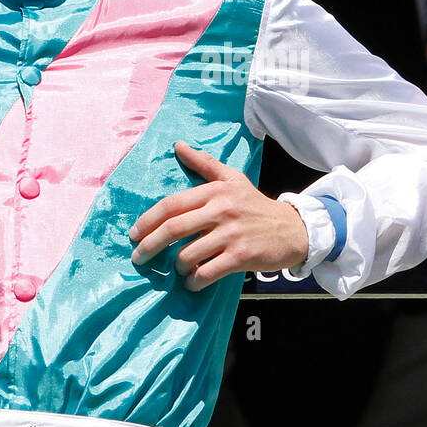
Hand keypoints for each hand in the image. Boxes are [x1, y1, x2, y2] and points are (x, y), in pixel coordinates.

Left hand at [129, 141, 308, 290]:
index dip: (148, 220)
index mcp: (215, 191)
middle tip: (139, 257)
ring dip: (177, 266)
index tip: (134, 234)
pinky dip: (194, 281)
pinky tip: (193, 281)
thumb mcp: (233, 178)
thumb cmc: (256, 204)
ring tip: (180, 268)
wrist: (292, 229)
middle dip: (150, 246)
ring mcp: (231, 234)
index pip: (172, 204)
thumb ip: (204, 163)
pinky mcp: (241, 256)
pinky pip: (207, 272)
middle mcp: (221, 210)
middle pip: (174, 229)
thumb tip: (178, 145)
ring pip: (188, 254)